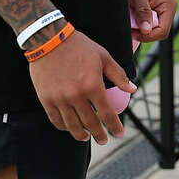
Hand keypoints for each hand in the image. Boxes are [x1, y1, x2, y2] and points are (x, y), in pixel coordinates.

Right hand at [30, 30, 135, 144]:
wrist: (48, 38)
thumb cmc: (78, 46)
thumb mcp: (103, 56)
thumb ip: (118, 75)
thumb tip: (133, 89)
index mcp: (93, 85)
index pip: (107, 114)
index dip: (114, 126)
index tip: (119, 133)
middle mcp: (76, 95)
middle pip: (90, 124)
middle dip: (99, 134)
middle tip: (103, 140)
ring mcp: (60, 98)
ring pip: (72, 125)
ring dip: (81, 134)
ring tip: (86, 137)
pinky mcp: (46, 98)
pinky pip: (56, 120)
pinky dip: (64, 127)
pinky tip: (69, 128)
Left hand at [127, 0, 175, 42]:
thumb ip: (143, 12)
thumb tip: (146, 30)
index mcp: (169, 6)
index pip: (162, 30)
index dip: (149, 35)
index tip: (134, 33)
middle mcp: (167, 11)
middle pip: (158, 33)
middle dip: (144, 34)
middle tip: (130, 29)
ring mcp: (160, 13)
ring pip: (152, 31)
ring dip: (140, 30)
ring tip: (131, 21)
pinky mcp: (152, 14)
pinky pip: (147, 26)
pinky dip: (139, 26)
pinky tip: (132, 20)